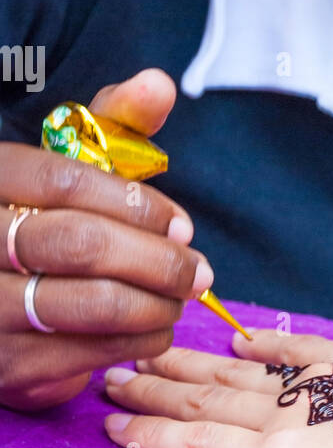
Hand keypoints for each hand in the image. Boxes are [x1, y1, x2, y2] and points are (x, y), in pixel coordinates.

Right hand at [0, 69, 212, 411]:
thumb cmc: (45, 224)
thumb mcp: (68, 168)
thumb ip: (113, 125)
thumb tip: (158, 83)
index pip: (65, 182)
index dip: (137, 204)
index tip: (182, 226)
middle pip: (82, 244)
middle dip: (158, 261)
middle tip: (198, 271)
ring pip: (91, 303)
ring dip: (156, 304)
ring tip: (181, 299)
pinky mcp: (7, 364)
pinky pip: (89, 352)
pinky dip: (139, 340)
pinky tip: (157, 326)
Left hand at [103, 331, 332, 447]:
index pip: (293, 357)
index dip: (259, 349)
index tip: (233, 342)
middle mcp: (310, 391)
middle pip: (230, 374)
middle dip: (184, 363)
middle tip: (143, 349)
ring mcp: (283, 422)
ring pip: (199, 400)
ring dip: (155, 389)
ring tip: (117, 376)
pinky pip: (195, 445)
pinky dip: (154, 435)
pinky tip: (120, 427)